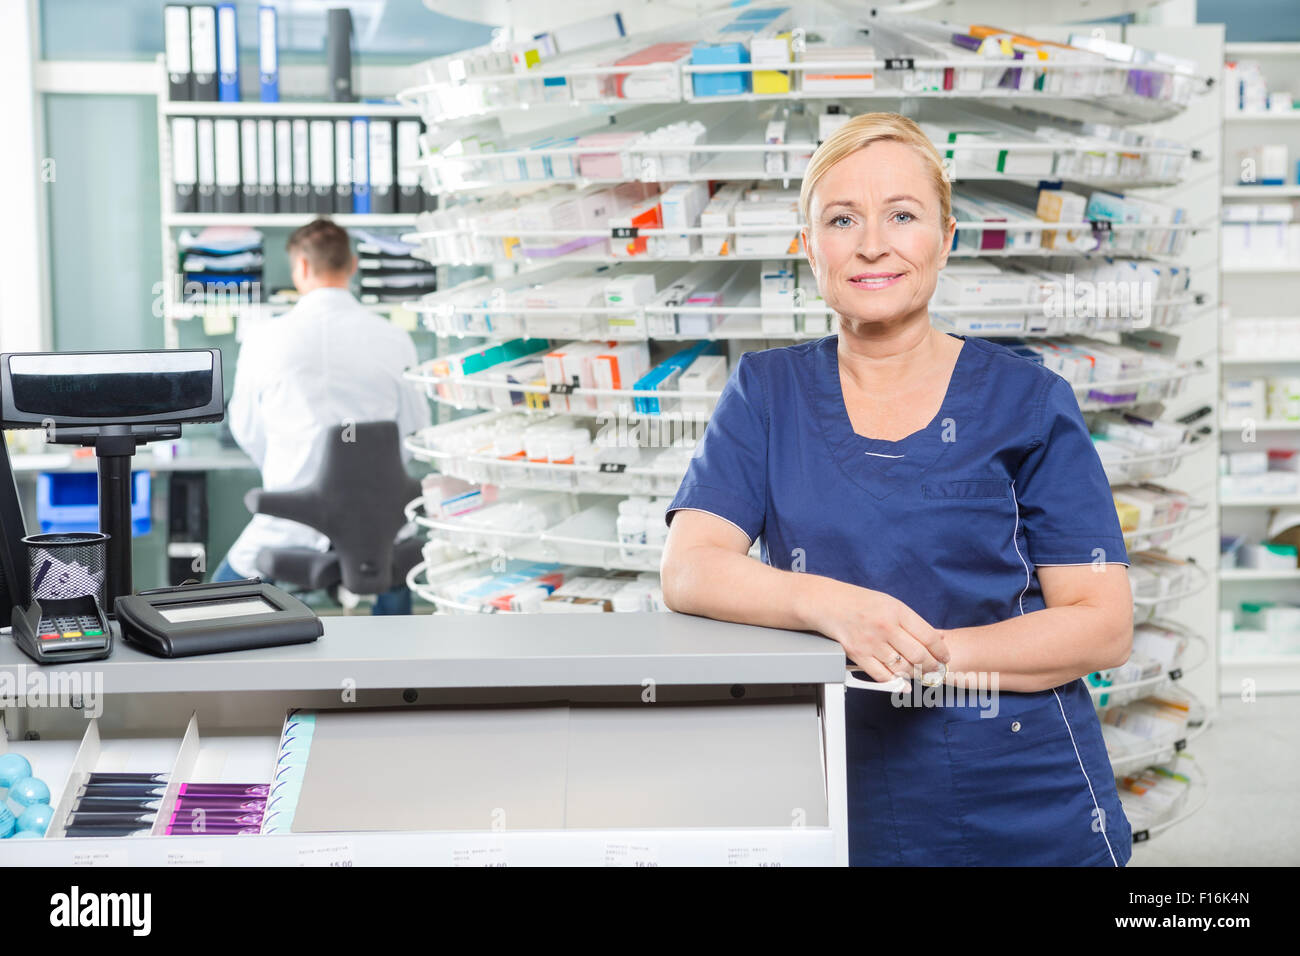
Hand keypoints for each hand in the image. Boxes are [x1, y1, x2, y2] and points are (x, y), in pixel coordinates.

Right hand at [800, 577, 949, 682]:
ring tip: (918, 674)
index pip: (928, 636)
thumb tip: (938, 637)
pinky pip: (882, 675)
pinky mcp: (858, 655)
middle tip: (935, 671)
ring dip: (914, 675)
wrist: (829, 604)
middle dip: (931, 667)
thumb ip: (913, 621)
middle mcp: (885, 627)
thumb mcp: (891, 604)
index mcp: (897, 611)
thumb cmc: (860, 603)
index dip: (941, 651)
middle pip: (918, 655)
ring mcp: (871, 642)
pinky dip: (895, 683)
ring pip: (902, 667)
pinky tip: (902, 684)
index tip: (945, 658)